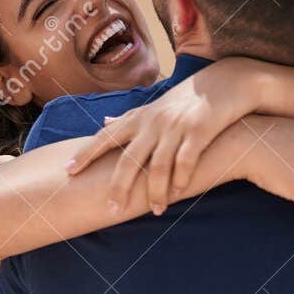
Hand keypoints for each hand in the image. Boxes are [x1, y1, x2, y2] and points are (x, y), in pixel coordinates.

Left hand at [65, 58, 262, 214]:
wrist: (226, 82)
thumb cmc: (185, 99)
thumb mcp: (153, 106)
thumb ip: (128, 117)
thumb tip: (103, 122)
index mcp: (139, 118)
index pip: (105, 137)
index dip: (85, 154)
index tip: (67, 172)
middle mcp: (153, 122)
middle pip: (128, 159)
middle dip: (118, 187)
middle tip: (112, 210)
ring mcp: (176, 126)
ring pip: (158, 166)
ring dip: (155, 192)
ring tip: (155, 211)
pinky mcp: (199, 131)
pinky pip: (186, 161)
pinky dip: (181, 180)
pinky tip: (178, 193)